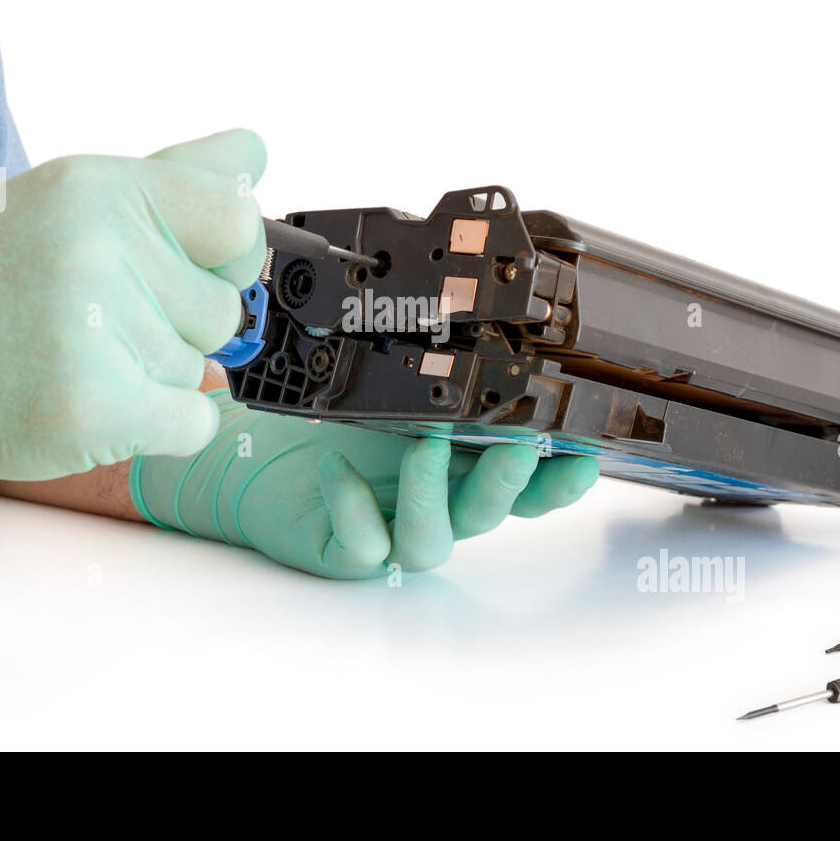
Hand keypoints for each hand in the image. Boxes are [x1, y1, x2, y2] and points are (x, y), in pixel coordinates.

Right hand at [0, 130, 265, 570]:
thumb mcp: (65, 202)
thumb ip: (172, 178)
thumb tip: (255, 152)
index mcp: (96, 187)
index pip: (236, 217)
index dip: (229, 254)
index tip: (192, 268)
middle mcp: (96, 247)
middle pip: (223, 307)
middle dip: (178, 325)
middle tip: (97, 320)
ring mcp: (93, 326)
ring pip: (201, 369)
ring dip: (154, 374)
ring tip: (75, 355)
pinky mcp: (93, 404)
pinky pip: (194, 422)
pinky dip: (160, 426)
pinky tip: (97, 403)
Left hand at [131, 392, 600, 577]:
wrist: (253, 458)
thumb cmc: (327, 420)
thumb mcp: (390, 380)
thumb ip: (437, 360)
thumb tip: (472, 289)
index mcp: (458, 465)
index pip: (526, 483)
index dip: (562, 476)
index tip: (586, 452)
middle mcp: (434, 502)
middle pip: (491, 512)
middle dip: (511, 482)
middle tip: (519, 445)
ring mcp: (392, 530)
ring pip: (434, 540)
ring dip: (434, 492)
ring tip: (423, 445)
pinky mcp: (345, 550)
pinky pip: (361, 545)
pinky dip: (352, 506)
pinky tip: (335, 466)